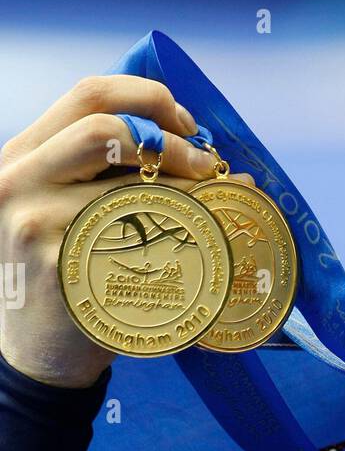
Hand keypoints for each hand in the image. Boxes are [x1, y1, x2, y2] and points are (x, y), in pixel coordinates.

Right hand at [0, 74, 252, 387]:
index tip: (187, 124)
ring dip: (186, 186)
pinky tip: (203, 236)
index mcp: (22, 153)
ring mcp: (32, 218)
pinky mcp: (57, 260)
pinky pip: (133, 230)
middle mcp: (17, 177)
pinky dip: (178, 226)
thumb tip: (194, 147)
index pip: (87, 94)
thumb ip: (101, 173)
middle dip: (169, 138)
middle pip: (102, 123)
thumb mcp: (62, 210)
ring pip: (125, 180)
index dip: (147, 97)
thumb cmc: (66, 275)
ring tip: (218, 200)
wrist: (38, 355)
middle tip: (207, 163)